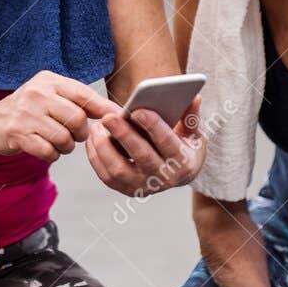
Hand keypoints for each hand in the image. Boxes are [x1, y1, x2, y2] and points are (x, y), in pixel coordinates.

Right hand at [0, 71, 120, 163]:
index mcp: (48, 81)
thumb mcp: (50, 95)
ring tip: (57, 142)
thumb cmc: (28, 110)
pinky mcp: (18, 135)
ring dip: (66, 146)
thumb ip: (78, 100)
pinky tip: (45, 148)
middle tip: (74, 135)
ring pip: (64, 138)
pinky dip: (52, 155)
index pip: (83, 94)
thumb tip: (113, 111)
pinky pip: (49, 151)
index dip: (103, 108)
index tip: (119, 117)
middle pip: (77, 119)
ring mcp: (26, 114)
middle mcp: (36, 94)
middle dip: (80, 133)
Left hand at [84, 94, 203, 196]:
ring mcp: (143, 187)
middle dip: (123, 135)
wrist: (176, 174)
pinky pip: (106, 176)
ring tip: (96, 127)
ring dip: (104, 147)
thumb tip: (194, 96)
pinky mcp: (126, 190)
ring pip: (118, 170)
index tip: (138, 110)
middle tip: (108, 117)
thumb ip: (190, 115)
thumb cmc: (182, 146)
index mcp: (183, 162)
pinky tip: (92, 138)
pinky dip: (95, 157)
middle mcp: (164, 179)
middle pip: (141, 156)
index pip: (167, 143)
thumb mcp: (192, 133)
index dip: (153, 126)